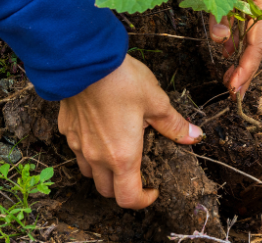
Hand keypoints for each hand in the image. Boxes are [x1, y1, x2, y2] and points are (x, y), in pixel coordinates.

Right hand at [58, 55, 201, 208]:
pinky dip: (89, 149)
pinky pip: (77, 149)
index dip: (143, 201)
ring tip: (119, 151)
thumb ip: (173, 124)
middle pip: (106, 190)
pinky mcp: (66, 129)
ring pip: (89, 172)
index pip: (128, 198)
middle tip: (139, 172)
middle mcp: (97, 157)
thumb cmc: (122, 81)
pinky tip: (100, 129)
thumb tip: (194, 136)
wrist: (84, 60)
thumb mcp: (156, 101)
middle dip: (123, 188)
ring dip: (104, 171)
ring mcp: (78, 144)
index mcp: (122, 156)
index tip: (153, 190)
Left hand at [210, 0, 261, 95]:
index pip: (257, 42)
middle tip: (232, 92)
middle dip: (246, 69)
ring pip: (257, 35)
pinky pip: (256, 22)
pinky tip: (231, 51)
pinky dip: (244, 38)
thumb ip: (218, 5)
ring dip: (243, 55)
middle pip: (260, 44)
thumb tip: (220, 40)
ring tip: (229, 77)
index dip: (246, 67)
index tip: (234, 87)